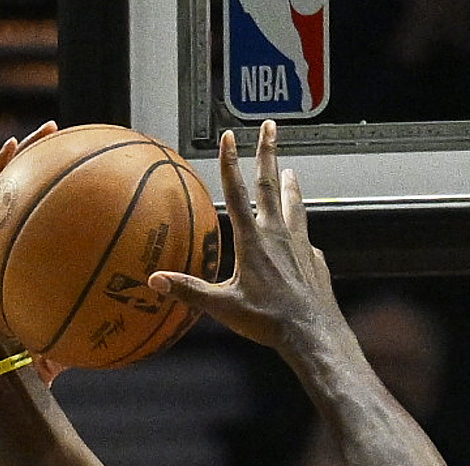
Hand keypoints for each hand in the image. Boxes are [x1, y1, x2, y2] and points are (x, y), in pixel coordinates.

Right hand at [149, 125, 335, 355]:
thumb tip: (155, 281)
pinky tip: (301, 235)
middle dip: (268, 153)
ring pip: (293, 204)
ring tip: (291, 171)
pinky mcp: (314, 258)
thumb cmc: (267, 321)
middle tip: (270, 127)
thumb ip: (190, 290)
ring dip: (290, 184)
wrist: (310, 332)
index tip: (230, 137)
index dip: (231, 163)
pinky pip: (305, 238)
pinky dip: (300, 231)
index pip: (237, 192)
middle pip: (270, 184)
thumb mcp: (223, 307)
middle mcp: (277, 234)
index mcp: (253, 240)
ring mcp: (299, 243)